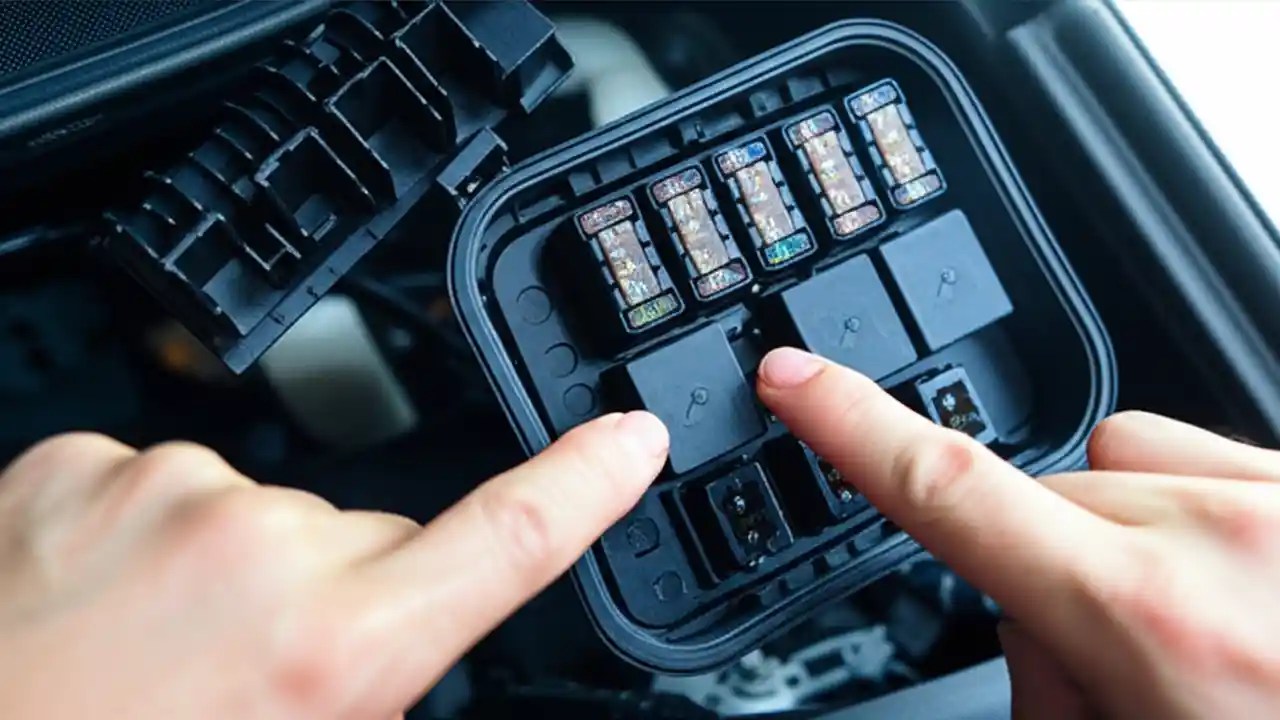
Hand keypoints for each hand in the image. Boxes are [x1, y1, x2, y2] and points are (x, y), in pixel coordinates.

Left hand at [0, 412, 667, 718]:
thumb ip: (365, 685)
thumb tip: (387, 638)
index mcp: (331, 651)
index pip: (510, 537)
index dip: (586, 483)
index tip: (630, 438)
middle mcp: (261, 549)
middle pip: (365, 536)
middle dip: (331, 592)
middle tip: (243, 679)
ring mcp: (166, 490)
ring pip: (258, 513)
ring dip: (223, 570)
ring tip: (140, 656)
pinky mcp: (81, 461)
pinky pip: (159, 487)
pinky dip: (140, 538)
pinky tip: (84, 608)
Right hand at [757, 347, 1279, 719]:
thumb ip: (1041, 683)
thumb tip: (1026, 624)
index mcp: (1148, 618)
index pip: (945, 490)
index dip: (849, 424)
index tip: (793, 378)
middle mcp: (1223, 533)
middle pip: (1046, 499)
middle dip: (1051, 565)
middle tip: (1127, 666)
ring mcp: (1279, 498)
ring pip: (1130, 466)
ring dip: (1134, 532)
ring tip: (1205, 628)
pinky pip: (1213, 461)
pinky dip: (1207, 518)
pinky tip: (1254, 598)